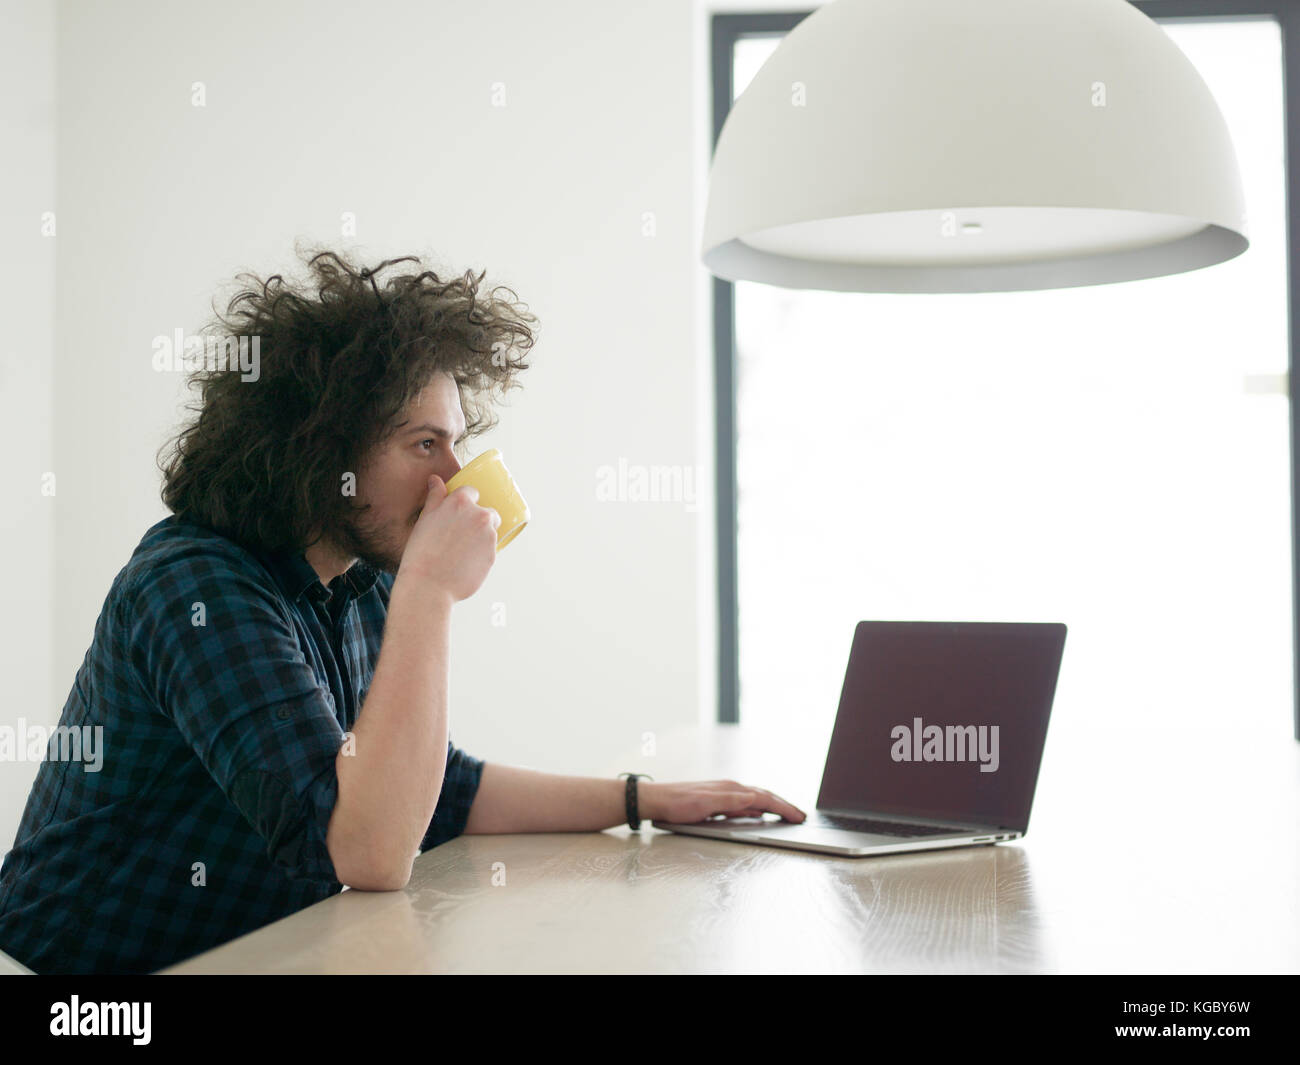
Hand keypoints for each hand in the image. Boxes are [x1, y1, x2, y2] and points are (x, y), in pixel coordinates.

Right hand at [396, 474, 499, 601]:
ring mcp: (489, 535)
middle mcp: (480, 515)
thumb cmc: (421, 552)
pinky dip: (481, 554)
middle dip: (478, 521)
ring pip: (490, 532)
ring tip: (460, 552)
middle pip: (487, 512)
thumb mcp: (425, 520)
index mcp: (460, 502)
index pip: (471, 492)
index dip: (465, 503)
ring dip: (481, 537)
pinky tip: (465, 563)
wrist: (428, 586)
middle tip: (459, 536)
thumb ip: (435, 497)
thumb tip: (436, 479)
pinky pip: (490, 550)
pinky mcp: (494, 554)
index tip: (458, 514)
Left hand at [639, 780, 805, 823]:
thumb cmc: (678, 804)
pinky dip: (758, 808)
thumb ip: (731, 801)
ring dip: (773, 806)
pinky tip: (759, 813)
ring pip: (755, 799)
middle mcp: (730, 789)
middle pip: (764, 796)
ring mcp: (724, 794)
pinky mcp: (717, 801)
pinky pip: (744, 804)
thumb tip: (756, 799)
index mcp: (731, 789)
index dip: (784, 807)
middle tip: (800, 816)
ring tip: (787, 814)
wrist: (656, 800)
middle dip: (784, 805)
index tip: (799, 816)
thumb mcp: (706, 805)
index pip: (764, 797)